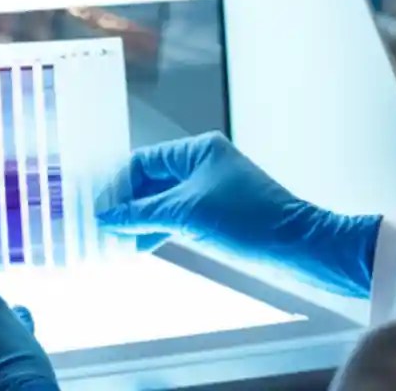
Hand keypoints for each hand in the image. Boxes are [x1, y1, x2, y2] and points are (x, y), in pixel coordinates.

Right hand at [97, 132, 380, 297]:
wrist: (298, 247)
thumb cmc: (251, 220)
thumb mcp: (188, 214)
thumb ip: (143, 214)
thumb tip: (107, 216)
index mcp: (198, 150)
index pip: (144, 161)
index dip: (118, 185)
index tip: (97, 208)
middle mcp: (203, 164)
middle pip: (151, 181)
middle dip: (126, 204)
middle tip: (98, 226)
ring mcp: (209, 189)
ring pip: (162, 201)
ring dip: (139, 220)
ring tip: (114, 242)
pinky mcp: (216, 214)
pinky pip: (177, 217)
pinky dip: (158, 229)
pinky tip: (139, 245)